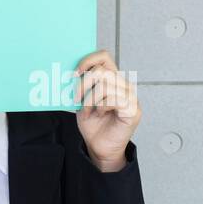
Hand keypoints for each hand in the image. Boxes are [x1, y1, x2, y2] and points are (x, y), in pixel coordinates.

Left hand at [75, 49, 140, 171]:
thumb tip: (69, 74)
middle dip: (83, 84)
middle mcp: (123, 85)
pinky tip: (99, 114)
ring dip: (90, 100)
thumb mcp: (82, 102)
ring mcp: (130, 96)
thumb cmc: (93, 124)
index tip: (75, 73)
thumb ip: (80, 87)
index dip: (88, 60)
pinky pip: (113, 99)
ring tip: (87, 111)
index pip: (103, 56)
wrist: (99, 147)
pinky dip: (100, 106)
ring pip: (105, 85)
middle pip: (101, 71)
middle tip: (76, 99)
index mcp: (111, 80)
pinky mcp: (133, 109)